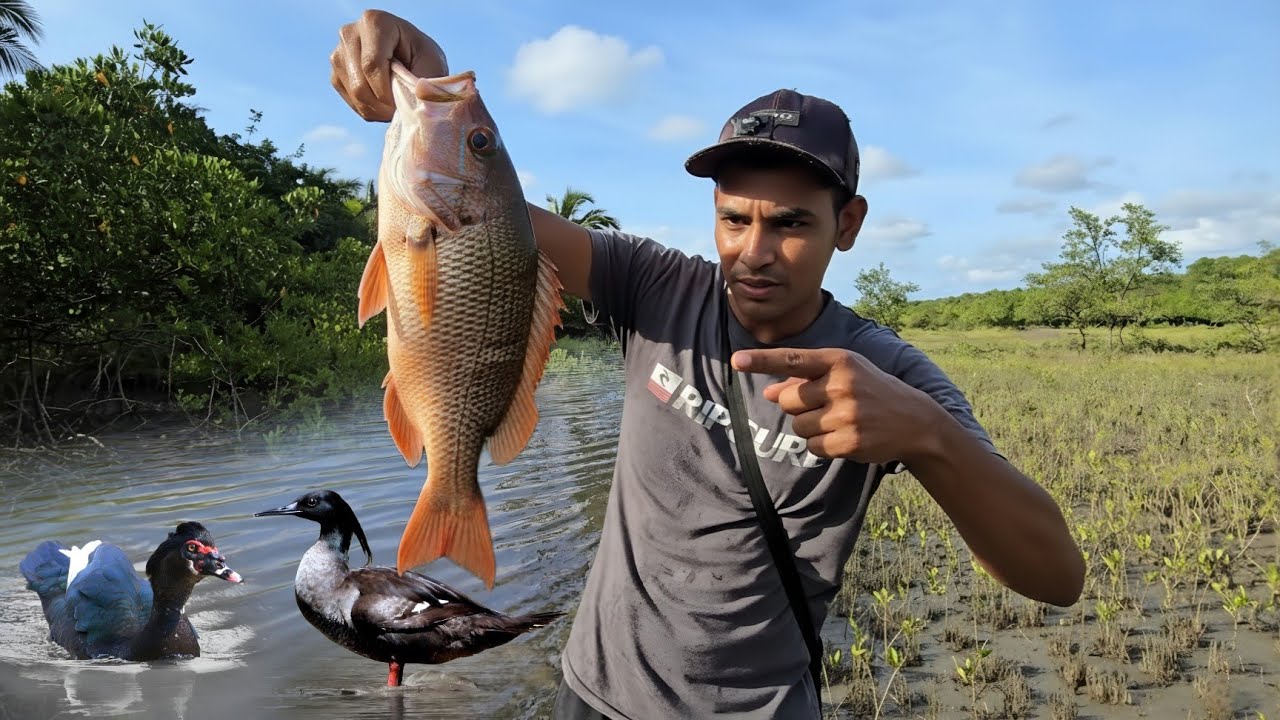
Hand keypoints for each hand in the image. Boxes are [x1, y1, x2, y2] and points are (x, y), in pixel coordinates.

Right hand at [330, 10, 449, 120]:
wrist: (413, 63)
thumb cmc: (425, 61)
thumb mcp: (432, 66)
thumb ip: (424, 82)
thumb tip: (416, 99)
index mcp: (374, 21)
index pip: (372, 64)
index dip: (387, 92)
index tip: (405, 101)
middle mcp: (350, 33)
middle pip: (359, 84)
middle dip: (383, 105)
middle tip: (402, 107)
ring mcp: (338, 53)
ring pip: (354, 95)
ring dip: (379, 109)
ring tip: (396, 102)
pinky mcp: (336, 74)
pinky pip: (351, 102)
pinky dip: (371, 110)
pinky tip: (384, 101)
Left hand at [730, 347, 942, 463]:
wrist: (914, 420)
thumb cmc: (870, 391)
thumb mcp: (843, 374)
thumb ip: (804, 379)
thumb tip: (768, 391)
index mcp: (839, 361)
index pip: (793, 360)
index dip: (761, 361)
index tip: (736, 360)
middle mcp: (842, 385)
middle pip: (787, 400)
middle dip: (797, 406)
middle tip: (824, 406)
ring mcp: (847, 414)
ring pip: (798, 426)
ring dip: (810, 427)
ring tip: (838, 421)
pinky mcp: (849, 441)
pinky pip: (812, 447)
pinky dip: (822, 445)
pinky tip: (844, 436)